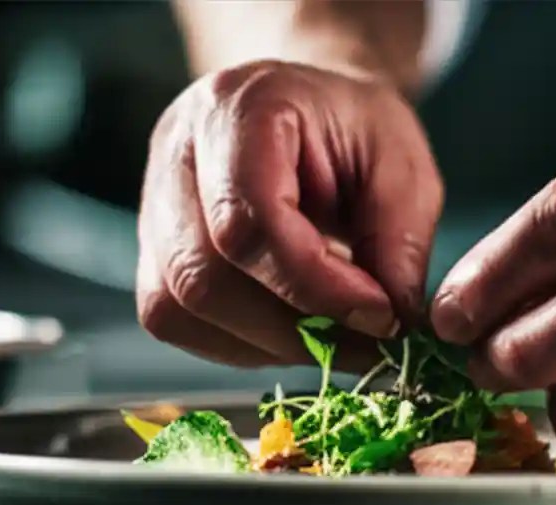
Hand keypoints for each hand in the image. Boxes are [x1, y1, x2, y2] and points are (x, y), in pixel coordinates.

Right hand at [137, 60, 441, 366]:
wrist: (308, 112)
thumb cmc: (354, 130)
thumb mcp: (403, 165)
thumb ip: (400, 240)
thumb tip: (389, 324)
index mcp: (240, 109)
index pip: (248, 220)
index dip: (315, 284)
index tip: (380, 315)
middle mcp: (176, 152)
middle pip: (202, 275)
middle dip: (292, 328)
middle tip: (365, 341)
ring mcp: (152, 204)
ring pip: (179, 308)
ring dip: (268, 343)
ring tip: (335, 335)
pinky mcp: (151, 252)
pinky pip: (176, 322)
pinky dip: (242, 344)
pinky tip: (292, 329)